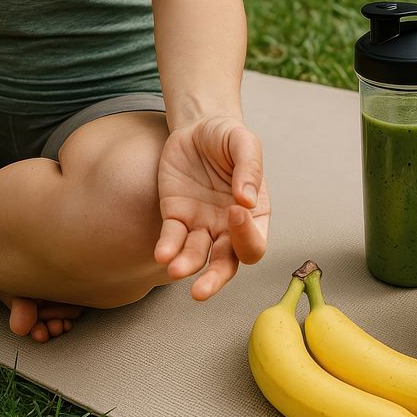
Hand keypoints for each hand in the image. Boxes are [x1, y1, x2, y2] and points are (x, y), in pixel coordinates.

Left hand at [153, 116, 269, 299]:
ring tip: (175, 270)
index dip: (246, 235)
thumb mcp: (245, 143)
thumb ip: (250, 168)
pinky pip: (171, 238)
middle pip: (226, 263)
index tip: (235, 210)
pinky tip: (161, 254)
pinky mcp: (176, 217)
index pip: (254, 242)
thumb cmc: (228, 137)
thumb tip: (247, 200)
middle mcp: (229, 228)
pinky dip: (167, 248)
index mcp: (255, 216)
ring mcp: (201, 225)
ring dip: (186, 266)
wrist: (198, 126)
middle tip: (201, 290)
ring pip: (196, 256)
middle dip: (214, 278)